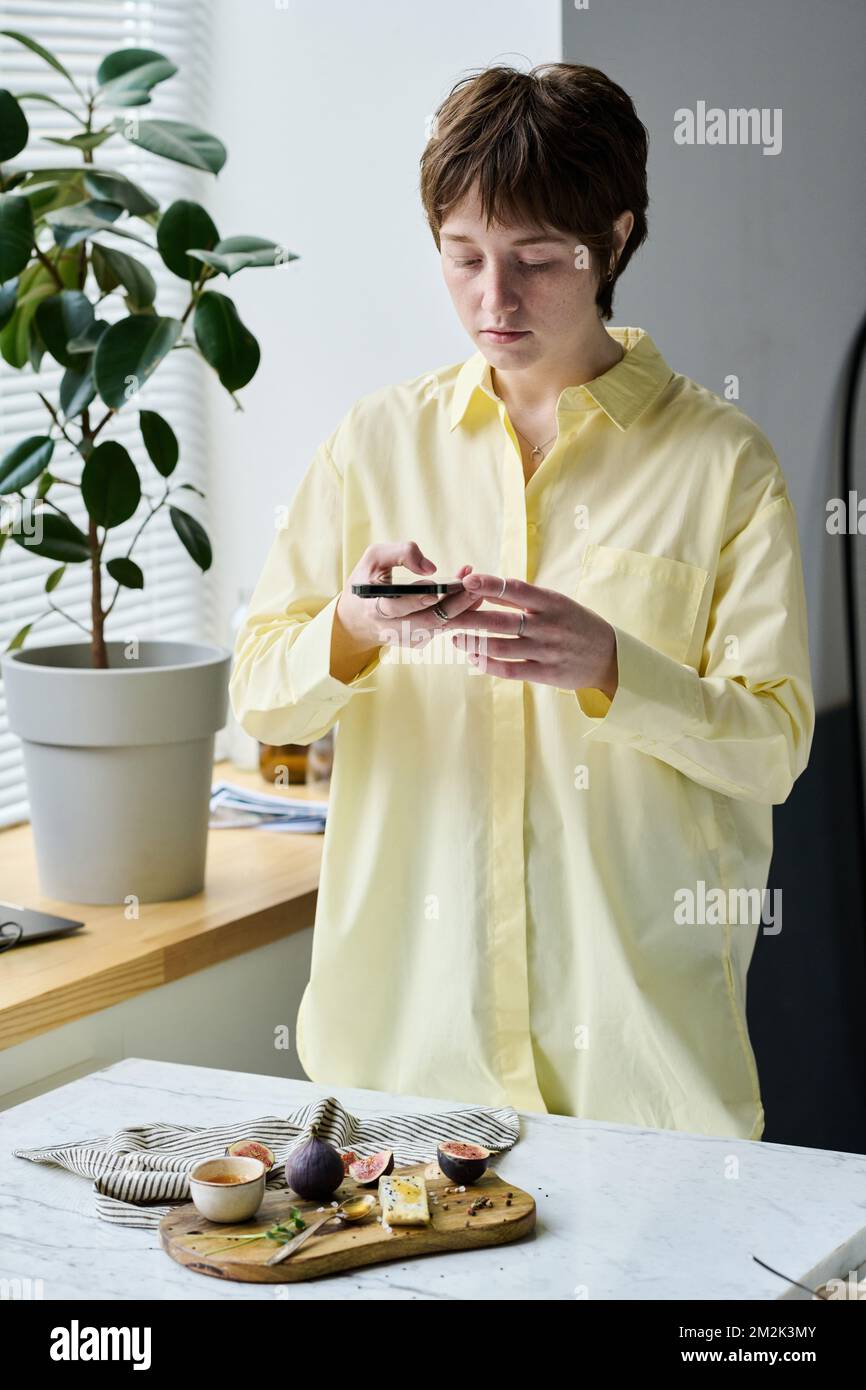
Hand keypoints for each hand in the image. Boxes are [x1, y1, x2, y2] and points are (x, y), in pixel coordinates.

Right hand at [336, 541, 484, 650]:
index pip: (395, 608)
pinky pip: (444, 625)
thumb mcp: (374, 558)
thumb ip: (401, 554)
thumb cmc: (367, 580)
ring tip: (478, 585)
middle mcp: (392, 628)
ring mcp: (407, 638)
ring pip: (440, 624)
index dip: (415, 600)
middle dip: (454, 605)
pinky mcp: (420, 640)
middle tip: (474, 586)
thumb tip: (432, 568)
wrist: (359, 618)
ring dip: (463, 606)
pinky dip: (460, 610)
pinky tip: (473, 593)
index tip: (435, 590)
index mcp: (374, 608)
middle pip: (427, 620)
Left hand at [442, 573, 618, 697]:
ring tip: (456, 638)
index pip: (516, 590)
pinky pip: (510, 670)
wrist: (609, 658)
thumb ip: (525, 598)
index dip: (490, 585)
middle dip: (470, 617)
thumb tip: (490, 585)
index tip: (468, 580)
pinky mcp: (545, 674)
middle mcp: (548, 626)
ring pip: (501, 647)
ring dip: (474, 643)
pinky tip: (474, 659)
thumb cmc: (577, 625)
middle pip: (501, 621)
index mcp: (551, 603)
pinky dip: (489, 665)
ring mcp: (546, 651)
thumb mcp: (558, 604)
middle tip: (446, 614)